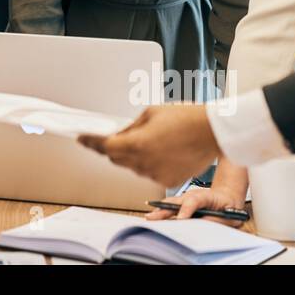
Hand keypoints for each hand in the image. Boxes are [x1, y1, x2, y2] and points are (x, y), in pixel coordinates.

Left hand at [78, 105, 219, 187]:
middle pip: (116, 159)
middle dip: (112, 149)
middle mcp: (143, 162)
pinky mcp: (168, 181)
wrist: (211, 131)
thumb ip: (130, 126)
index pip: (104, 146)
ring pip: (134, 167)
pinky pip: (150, 174)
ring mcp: (155, 174)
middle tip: (114, 138)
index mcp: (136, 143)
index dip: (90, 142)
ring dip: (133, 157)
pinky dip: (150, 165)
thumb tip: (119, 134)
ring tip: (150, 142)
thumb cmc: (184, 117)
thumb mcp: (150, 113)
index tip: (82, 138)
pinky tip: (162, 152)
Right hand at [146, 185, 246, 225]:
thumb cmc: (229, 205)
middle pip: (177, 201)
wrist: (227, 194)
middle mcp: (193, 195)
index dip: (186, 209)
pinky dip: (161, 210)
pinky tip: (154, 216)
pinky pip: (170, 205)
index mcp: (207, 196)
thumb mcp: (230, 215)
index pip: (194, 201)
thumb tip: (204, 225)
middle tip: (153, 217)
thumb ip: (217, 220)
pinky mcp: (183, 202)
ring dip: (159, 209)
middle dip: (164, 209)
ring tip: (149, 217)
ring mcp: (186, 197)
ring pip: (171, 202)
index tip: (180, 219)